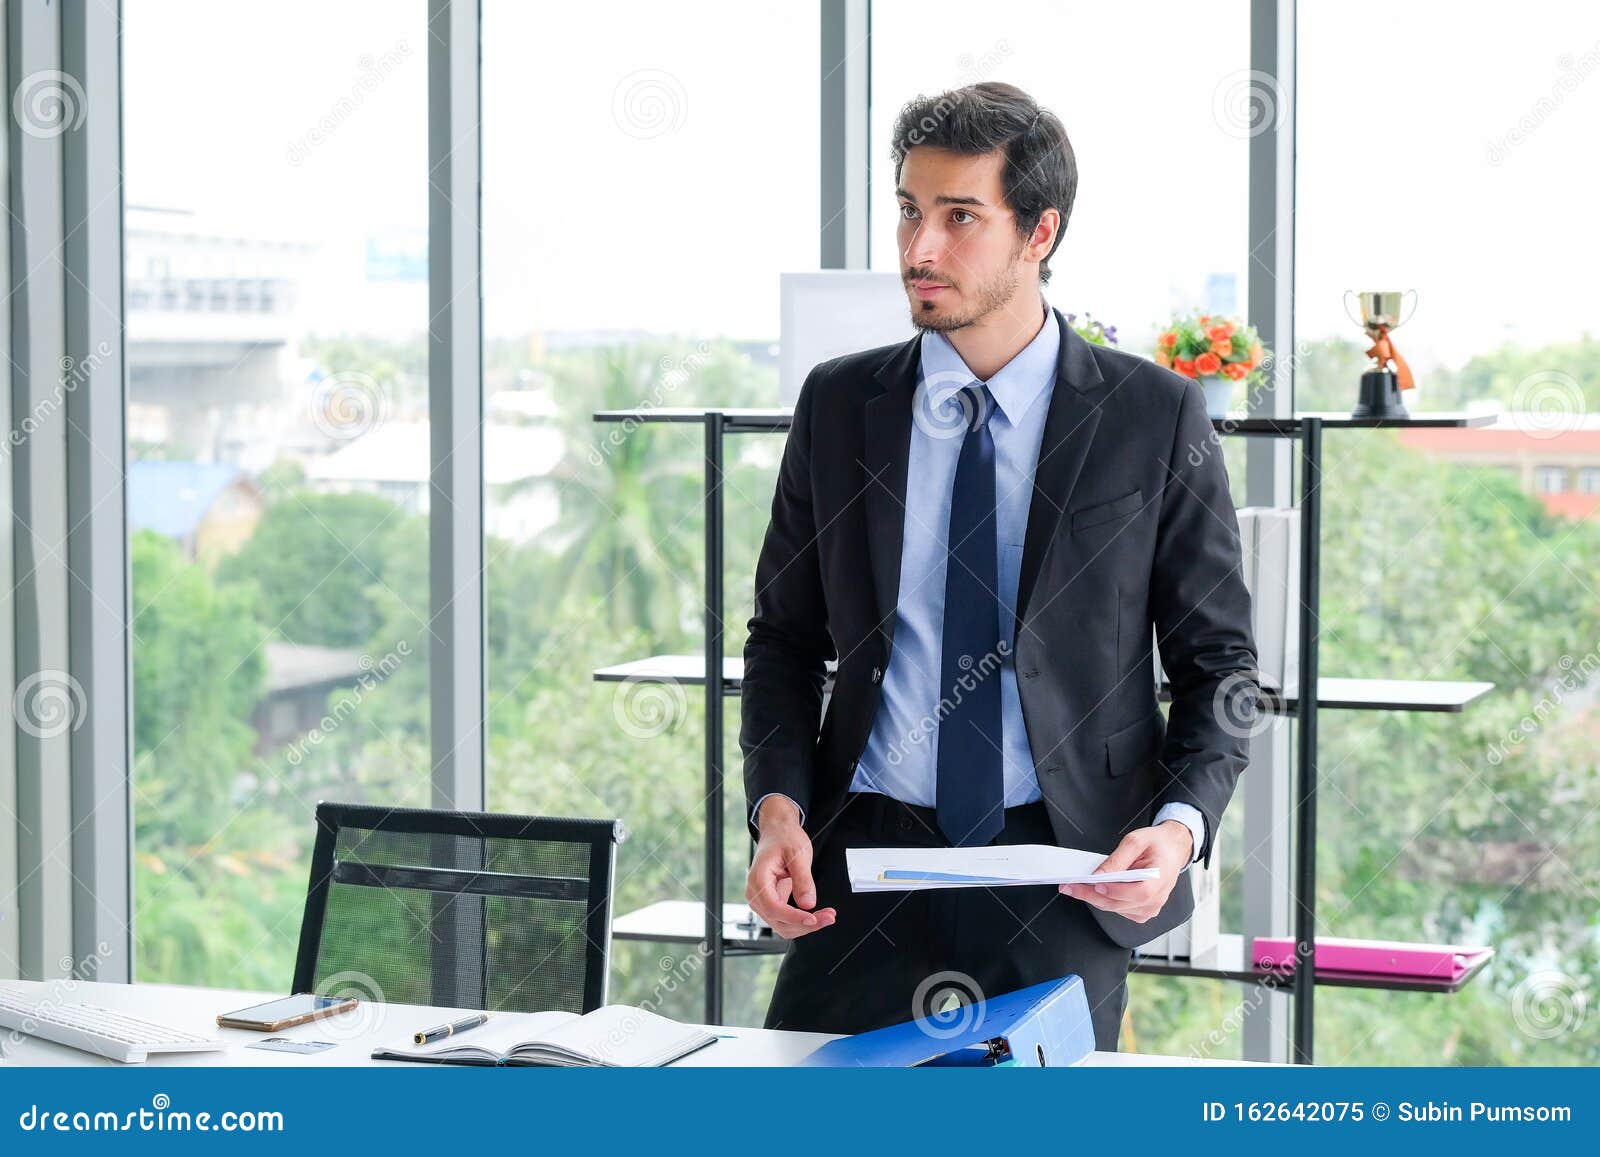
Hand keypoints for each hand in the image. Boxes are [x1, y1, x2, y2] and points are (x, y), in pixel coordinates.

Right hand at [744, 797, 836, 938]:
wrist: (778, 833)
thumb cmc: (783, 838)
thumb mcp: (798, 854)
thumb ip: (803, 879)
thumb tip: (807, 903)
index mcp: (759, 879)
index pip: (773, 907)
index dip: (794, 917)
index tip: (813, 918)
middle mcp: (757, 894)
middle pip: (779, 921)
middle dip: (805, 924)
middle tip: (828, 917)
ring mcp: (763, 901)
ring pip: (783, 925)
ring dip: (805, 926)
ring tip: (827, 916)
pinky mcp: (772, 903)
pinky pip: (786, 920)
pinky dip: (802, 921)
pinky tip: (817, 915)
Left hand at [1058, 820, 1191, 923]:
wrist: (1172, 848)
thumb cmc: (1157, 843)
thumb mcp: (1135, 841)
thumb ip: (1117, 859)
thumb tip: (1099, 875)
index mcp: (1160, 879)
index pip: (1138, 893)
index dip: (1115, 890)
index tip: (1096, 884)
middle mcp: (1157, 898)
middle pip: (1121, 904)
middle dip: (1091, 895)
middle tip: (1070, 886)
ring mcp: (1150, 907)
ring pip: (1116, 909)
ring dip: (1095, 899)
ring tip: (1077, 886)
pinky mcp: (1143, 910)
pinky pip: (1120, 911)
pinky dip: (1106, 901)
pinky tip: (1096, 890)